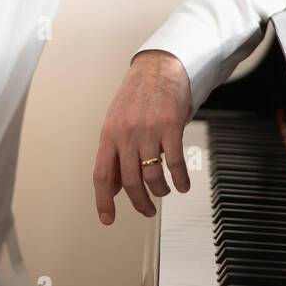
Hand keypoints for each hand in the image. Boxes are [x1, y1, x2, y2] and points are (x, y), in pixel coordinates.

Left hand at [93, 50, 193, 224]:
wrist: (159, 66)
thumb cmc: (138, 94)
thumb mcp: (117, 122)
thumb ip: (115, 153)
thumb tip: (113, 185)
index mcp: (108, 135)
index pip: (102, 175)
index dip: (104, 201)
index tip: (107, 218)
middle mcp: (125, 135)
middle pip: (130, 181)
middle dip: (139, 202)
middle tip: (147, 210)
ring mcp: (147, 131)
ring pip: (152, 176)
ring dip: (160, 191)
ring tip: (164, 192)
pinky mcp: (170, 127)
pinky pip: (174, 163)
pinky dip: (179, 179)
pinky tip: (182, 184)